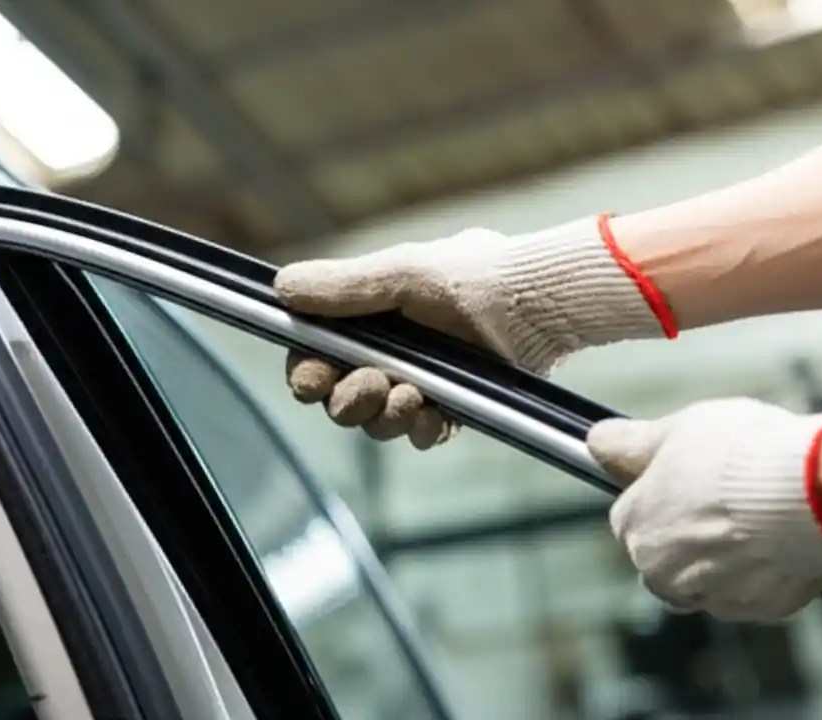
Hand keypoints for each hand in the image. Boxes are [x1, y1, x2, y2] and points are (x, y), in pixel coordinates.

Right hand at [275, 216, 670, 448]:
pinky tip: (434, 415)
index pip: (317, 355)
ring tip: (412, 395)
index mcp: (370, 318)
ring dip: (385, 416)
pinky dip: (423, 429)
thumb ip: (343, 287)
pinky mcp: (456, 406)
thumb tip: (281, 288)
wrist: (539, 301)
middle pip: (341, 398)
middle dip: (348, 400)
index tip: (308, 382)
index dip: (306, 373)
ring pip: (379, 422)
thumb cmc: (473, 276)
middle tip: (370, 386)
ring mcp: (423, 382)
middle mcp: (392, 352)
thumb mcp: (402, 273)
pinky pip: (424, 434)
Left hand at [587, 398, 821, 621]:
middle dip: (692, 533)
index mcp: (634, 528)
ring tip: (758, 518)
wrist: (815, 490)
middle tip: (729, 498)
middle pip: (667, 556)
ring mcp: (712, 596)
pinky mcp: (761, 609)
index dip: (663, 496)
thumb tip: (596, 441)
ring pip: (708, 580)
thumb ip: (631, 442)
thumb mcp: (678, 429)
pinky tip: (782, 538)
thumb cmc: (742, 455)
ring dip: (726, 557)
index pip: (633, 518)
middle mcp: (662, 572)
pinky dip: (766, 571)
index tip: (690, 481)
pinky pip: (755, 592)